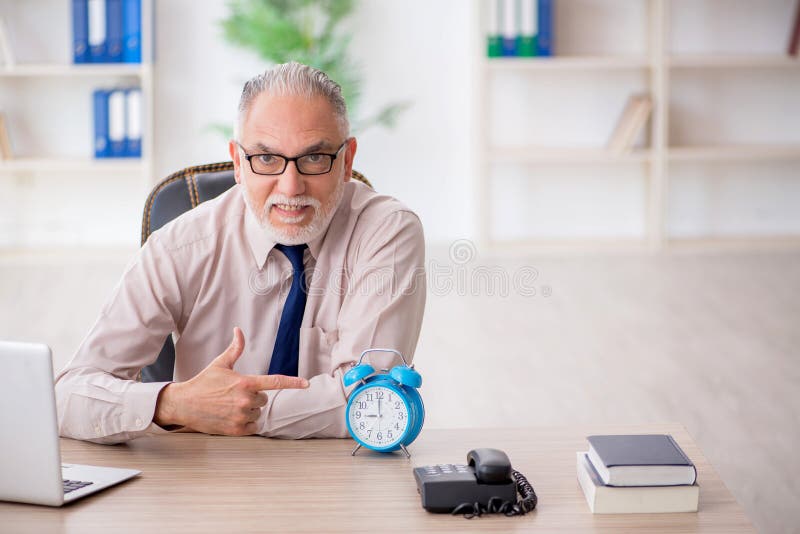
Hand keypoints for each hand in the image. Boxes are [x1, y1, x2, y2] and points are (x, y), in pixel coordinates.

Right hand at [153, 327, 308, 435]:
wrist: (184, 404)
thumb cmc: (203, 383)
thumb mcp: (220, 364)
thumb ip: (235, 349)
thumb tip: (239, 331)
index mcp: (245, 382)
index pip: (275, 382)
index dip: (293, 383)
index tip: (306, 384)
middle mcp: (246, 400)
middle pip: (263, 399)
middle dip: (253, 396)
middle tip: (234, 395)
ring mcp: (241, 416)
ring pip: (258, 413)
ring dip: (249, 410)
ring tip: (230, 406)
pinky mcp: (236, 429)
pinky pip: (253, 427)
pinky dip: (246, 423)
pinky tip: (232, 417)